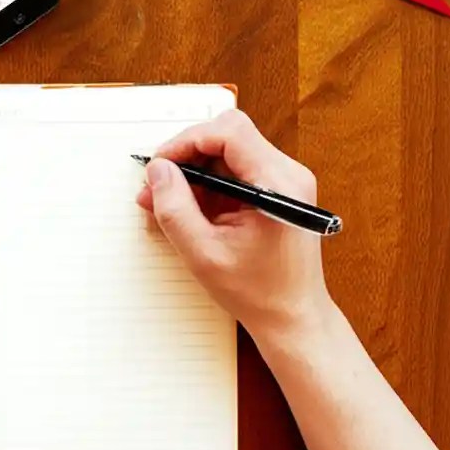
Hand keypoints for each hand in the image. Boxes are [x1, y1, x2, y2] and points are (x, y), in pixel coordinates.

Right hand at [135, 110, 332, 340]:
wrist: (293, 316)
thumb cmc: (258, 291)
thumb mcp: (203, 252)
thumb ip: (175, 208)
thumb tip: (158, 170)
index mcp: (278, 185)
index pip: (229, 132)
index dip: (187, 141)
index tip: (161, 165)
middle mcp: (287, 174)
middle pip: (226, 137)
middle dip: (186, 157)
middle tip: (157, 185)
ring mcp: (284, 181)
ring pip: (226, 153)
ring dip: (193, 173)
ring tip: (166, 203)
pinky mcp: (276, 190)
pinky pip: (234, 171)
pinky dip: (207, 185)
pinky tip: (188, 210)